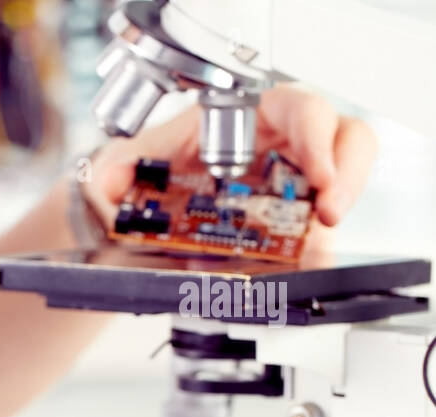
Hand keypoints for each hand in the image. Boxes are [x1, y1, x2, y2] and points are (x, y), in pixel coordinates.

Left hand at [83, 86, 376, 245]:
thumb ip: (114, 171)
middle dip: (346, 174)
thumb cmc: (143, 177)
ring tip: (318, 238)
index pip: (301, 109)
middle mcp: (278, 150)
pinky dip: (312, 254)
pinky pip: (315, 239)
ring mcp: (288, 190)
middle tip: (329, 211)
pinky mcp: (288, 232)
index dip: (316, 135)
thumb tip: (113, 182)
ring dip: (337, 214)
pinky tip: (297, 264)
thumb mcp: (123, 168)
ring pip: (341, 187)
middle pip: (344, 142)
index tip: (316, 173)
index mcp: (249, 119)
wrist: (129, 219)